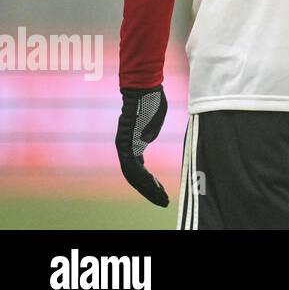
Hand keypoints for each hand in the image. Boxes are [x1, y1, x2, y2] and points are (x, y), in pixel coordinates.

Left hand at [115, 86, 169, 206]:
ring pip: (133, 176)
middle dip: (149, 191)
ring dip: (148, 189)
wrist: (143, 88)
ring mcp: (124, 147)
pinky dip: (144, 180)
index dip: (150, 182)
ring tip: (161, 199)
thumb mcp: (155, 121)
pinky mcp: (126, 144)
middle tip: (162, 202)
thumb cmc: (151, 99)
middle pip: (135, 177)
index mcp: (133, 143)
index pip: (140, 169)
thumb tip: (148, 142)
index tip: (161, 191)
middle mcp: (126, 148)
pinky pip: (133, 168)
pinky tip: (155, 187)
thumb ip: (151, 133)